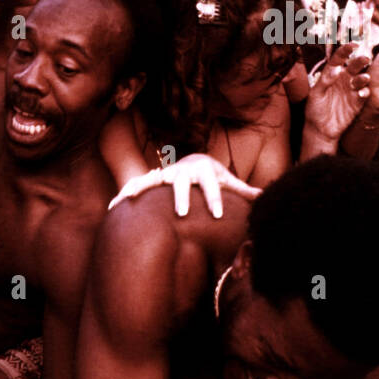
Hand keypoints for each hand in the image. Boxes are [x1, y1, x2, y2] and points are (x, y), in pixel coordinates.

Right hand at [109, 152, 260, 218]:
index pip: (211, 185)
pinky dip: (126, 194)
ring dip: (143, 190)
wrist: (194, 163)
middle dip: (181, 196)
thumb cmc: (214, 178)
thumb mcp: (229, 182)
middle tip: (182, 213)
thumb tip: (265, 197)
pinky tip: (113, 206)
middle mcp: (183, 170)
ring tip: (131, 200)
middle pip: (182, 183)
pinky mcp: (153, 180)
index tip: (218, 214)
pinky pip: (137, 186)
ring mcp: (166, 174)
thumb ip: (244, 192)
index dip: (215, 199)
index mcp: (204, 171)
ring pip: (153, 180)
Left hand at [304, 42, 371, 139]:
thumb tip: (335, 70)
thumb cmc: (314, 109)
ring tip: (364, 77)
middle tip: (365, 58)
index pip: (338, 60)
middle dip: (360, 61)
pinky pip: (364, 94)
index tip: (353, 45)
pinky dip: (365, 92)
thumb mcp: (315, 95)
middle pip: (354, 67)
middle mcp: (343, 80)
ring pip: (361, 79)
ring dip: (364, 77)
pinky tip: (362, 94)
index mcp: (331, 75)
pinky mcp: (358, 101)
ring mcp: (352, 90)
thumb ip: (324, 82)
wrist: (321, 129)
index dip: (345, 51)